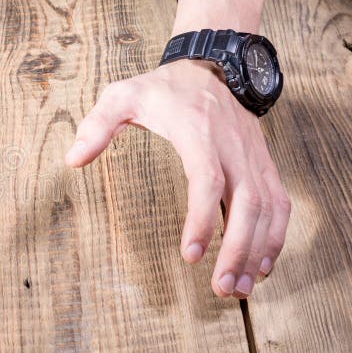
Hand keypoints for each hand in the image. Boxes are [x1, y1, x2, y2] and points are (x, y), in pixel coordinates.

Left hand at [65, 59, 290, 297]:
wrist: (212, 64)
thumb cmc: (163, 87)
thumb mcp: (122, 95)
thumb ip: (96, 126)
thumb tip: (72, 159)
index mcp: (197, 131)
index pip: (206, 179)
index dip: (201, 219)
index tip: (191, 257)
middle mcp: (232, 146)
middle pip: (247, 202)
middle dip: (238, 249)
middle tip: (222, 288)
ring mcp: (253, 155)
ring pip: (268, 208)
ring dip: (258, 250)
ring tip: (240, 288)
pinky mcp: (263, 162)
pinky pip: (279, 202)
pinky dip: (276, 235)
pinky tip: (262, 264)